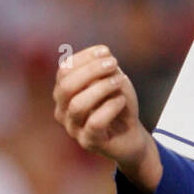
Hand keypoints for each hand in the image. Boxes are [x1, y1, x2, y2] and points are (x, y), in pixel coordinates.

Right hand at [52, 44, 161, 190]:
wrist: (131, 136)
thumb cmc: (118, 105)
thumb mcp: (113, 82)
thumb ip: (105, 69)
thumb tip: (102, 56)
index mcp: (64, 93)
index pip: (64, 70)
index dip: (84, 57)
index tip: (105, 51)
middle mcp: (62, 111)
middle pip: (66, 86)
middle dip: (90, 71)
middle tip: (113, 64)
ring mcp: (73, 128)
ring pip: (77, 105)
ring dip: (101, 88)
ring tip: (119, 81)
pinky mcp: (88, 142)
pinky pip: (95, 122)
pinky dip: (110, 107)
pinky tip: (121, 101)